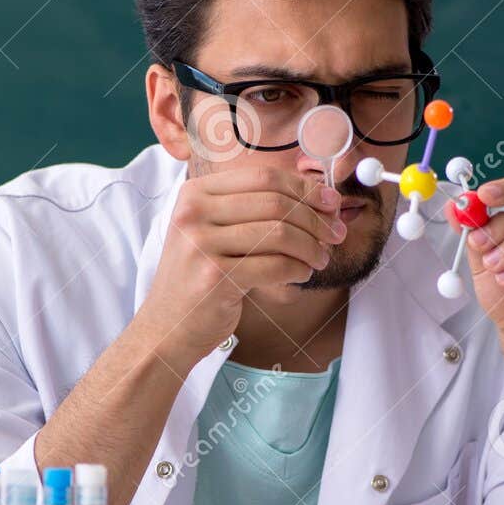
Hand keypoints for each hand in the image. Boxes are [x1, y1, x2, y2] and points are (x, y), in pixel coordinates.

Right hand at [133, 166, 343, 368]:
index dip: (304, 187)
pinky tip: (302, 274)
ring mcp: (200, 244)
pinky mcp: (214, 277)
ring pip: (279, 233)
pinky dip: (298, 269)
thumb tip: (319, 197)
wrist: (168, 327)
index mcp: (194, 193)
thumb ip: (254, 210)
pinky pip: (275, 266)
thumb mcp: (214, 232)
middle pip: (275, 202)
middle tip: (335, 234)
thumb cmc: (200, 277)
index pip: (263, 177)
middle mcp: (193, 213)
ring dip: (311, 247)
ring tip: (320, 258)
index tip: (331, 202)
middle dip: (315, 218)